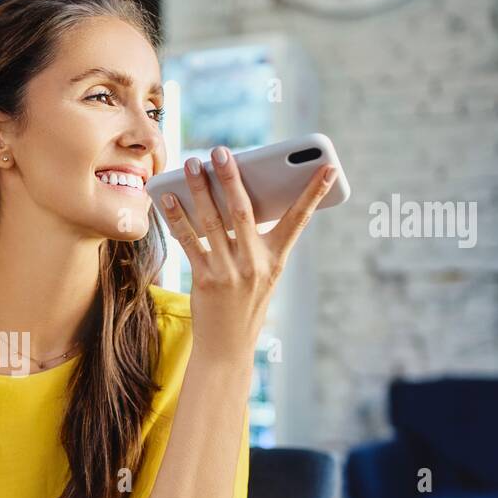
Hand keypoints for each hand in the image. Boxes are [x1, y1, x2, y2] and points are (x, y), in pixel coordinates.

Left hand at [159, 146, 335, 363]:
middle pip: (244, 210)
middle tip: (220, 151)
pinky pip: (189, 241)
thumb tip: (236, 200)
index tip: (328, 167)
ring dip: (200, 190)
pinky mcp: (206, 279)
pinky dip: (178, 218)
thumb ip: (255, 242)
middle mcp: (256, 263)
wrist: (228, 346)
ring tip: (190, 164)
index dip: (315, 193)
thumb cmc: (245, 304)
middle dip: (232, 177)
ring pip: (213, 221)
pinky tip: (169, 199)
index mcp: (277, 259)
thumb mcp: (262, 275)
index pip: (300, 219)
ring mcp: (230, 272)